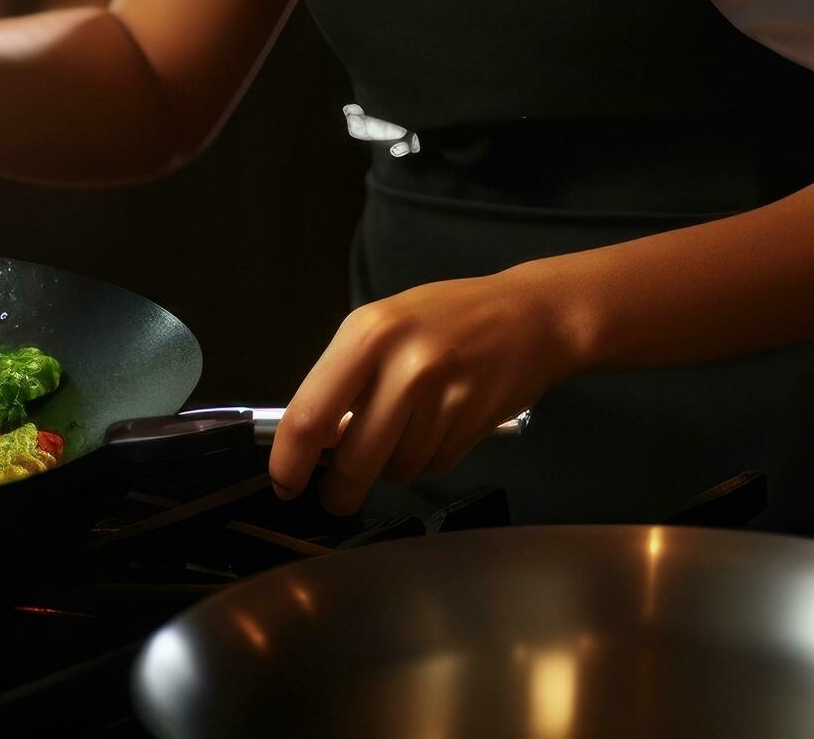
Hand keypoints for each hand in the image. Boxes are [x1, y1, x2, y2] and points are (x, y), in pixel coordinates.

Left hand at [268, 265, 579, 513]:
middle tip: (336, 496)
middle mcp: (403, 365)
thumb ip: (345, 380)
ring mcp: (441, 397)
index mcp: (367, 334)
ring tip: (412, 424)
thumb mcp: (383, 328)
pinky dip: (429, 458)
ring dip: (394, 465)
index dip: (289, 461)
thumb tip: (314, 440)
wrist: (529, 316)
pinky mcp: (471, 424)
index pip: (309, 414)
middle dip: (340, 491)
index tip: (284, 483)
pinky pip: (433, 467)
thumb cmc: (448, 318)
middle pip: (352, 461)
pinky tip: (442, 423)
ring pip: (395, 469)